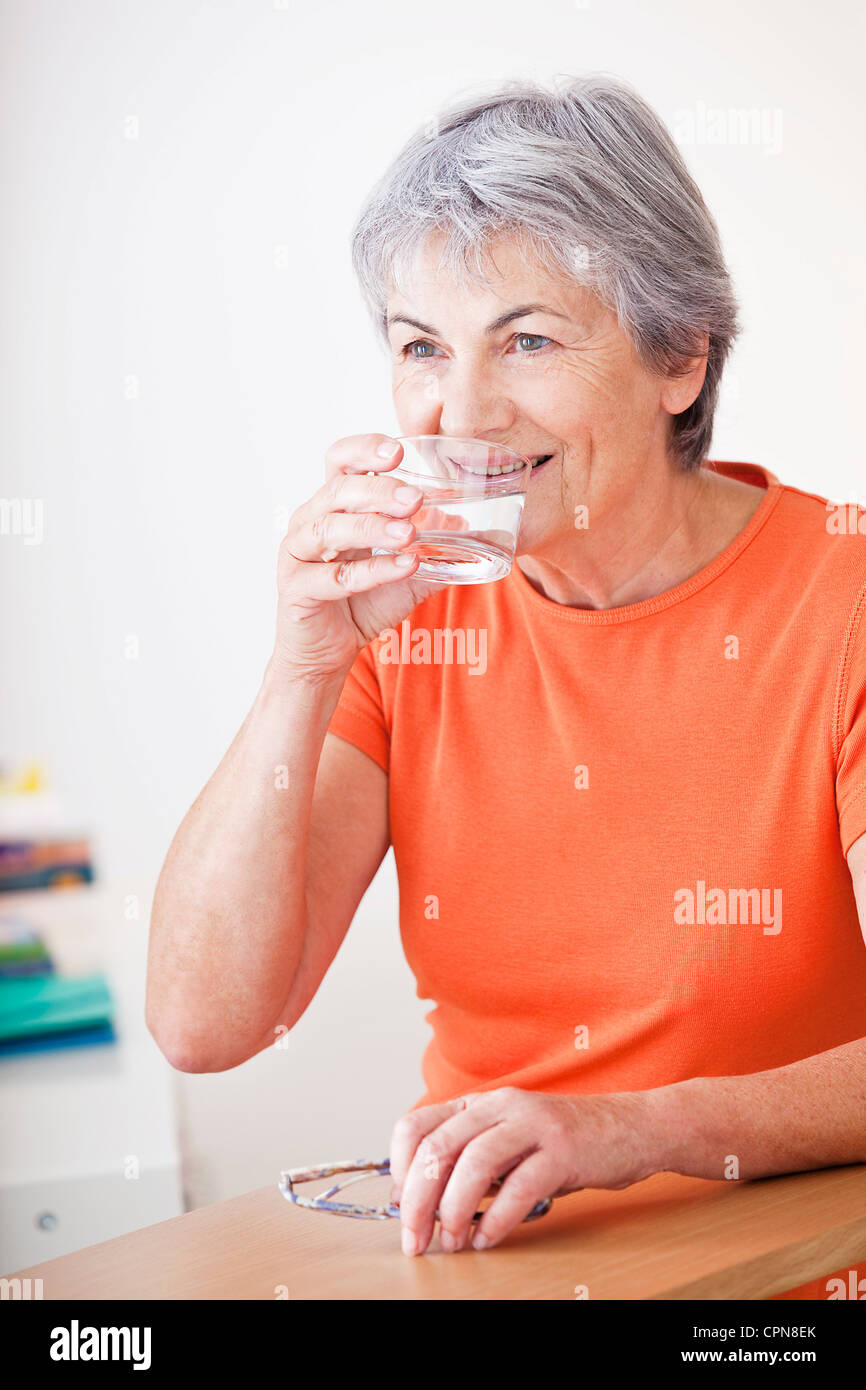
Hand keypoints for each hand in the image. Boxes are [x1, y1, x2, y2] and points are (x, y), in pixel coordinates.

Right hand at [270, 434, 439, 684]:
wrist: (326, 655)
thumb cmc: (358, 606)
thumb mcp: (404, 574)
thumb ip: (433, 551)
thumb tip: (469, 529)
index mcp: (332, 508)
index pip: (340, 462)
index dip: (364, 449)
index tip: (398, 451)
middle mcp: (309, 523)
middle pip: (338, 490)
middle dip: (378, 490)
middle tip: (415, 498)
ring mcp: (298, 555)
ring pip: (331, 529)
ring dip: (373, 527)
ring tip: (410, 533)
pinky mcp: (297, 590)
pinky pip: (336, 576)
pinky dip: (372, 570)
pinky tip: (403, 567)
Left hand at [389, 1086, 666, 1254]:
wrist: (633, 1127)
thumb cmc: (564, 1142)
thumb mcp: (509, 1141)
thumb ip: (470, 1160)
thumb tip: (421, 1200)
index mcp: (480, 1103)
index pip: (417, 1125)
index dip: (399, 1168)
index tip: (399, 1206)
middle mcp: (501, 1105)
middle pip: (439, 1148)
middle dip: (418, 1201)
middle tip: (415, 1240)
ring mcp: (533, 1124)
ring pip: (474, 1163)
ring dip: (454, 1211)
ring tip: (452, 1242)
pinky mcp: (564, 1150)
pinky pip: (519, 1186)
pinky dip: (497, 1219)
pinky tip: (489, 1239)